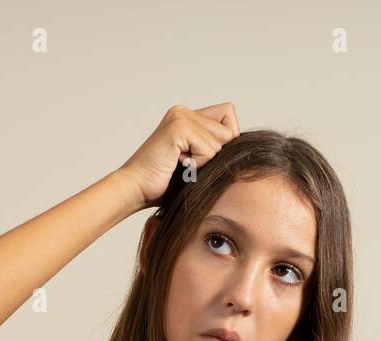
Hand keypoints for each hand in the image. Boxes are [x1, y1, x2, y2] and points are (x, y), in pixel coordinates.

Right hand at [114, 103, 240, 211]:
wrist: (135, 190)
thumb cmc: (163, 184)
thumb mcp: (196, 163)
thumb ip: (214, 149)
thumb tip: (245, 149)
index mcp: (187, 117)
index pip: (229, 117)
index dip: (225, 141)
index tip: (202, 159)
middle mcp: (183, 112)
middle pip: (230, 129)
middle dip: (216, 155)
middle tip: (188, 165)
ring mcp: (180, 117)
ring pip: (221, 142)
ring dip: (205, 163)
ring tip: (181, 166)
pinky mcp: (178, 127)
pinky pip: (210, 149)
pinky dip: (198, 165)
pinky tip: (178, 166)